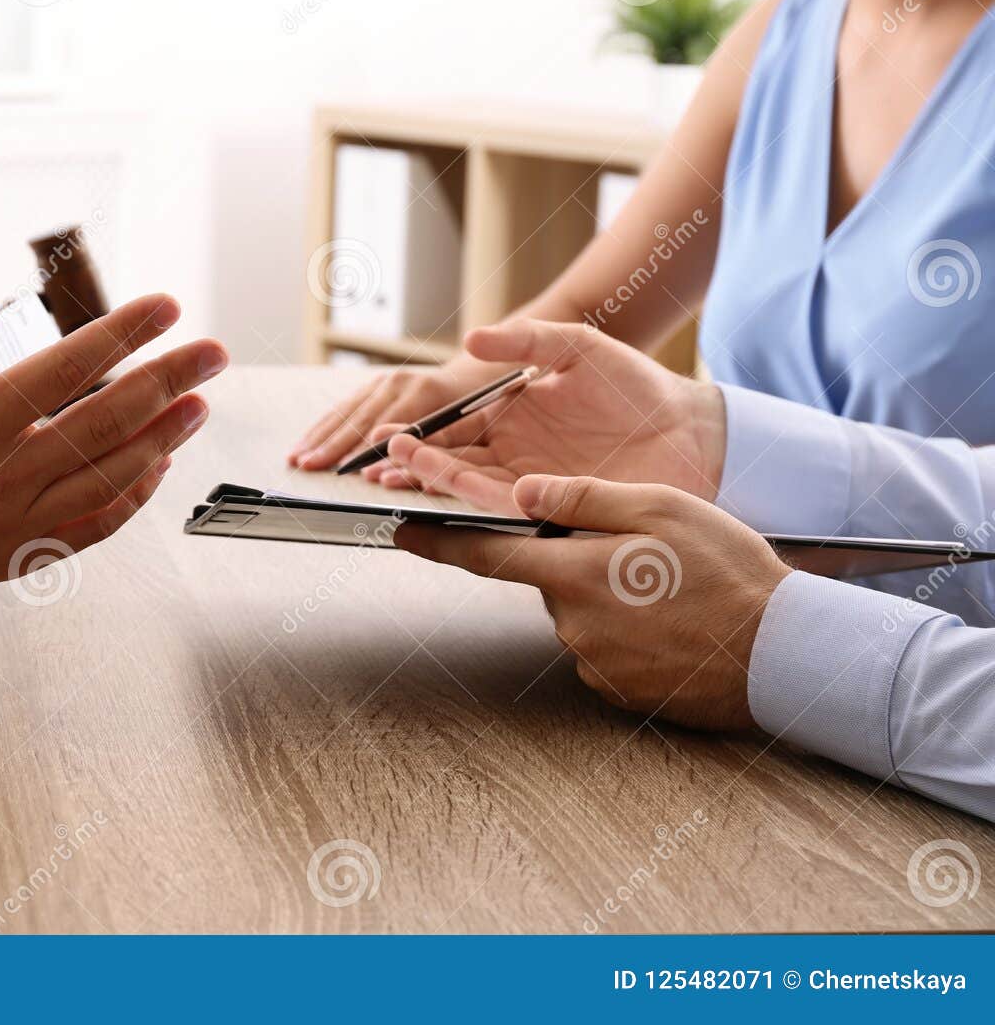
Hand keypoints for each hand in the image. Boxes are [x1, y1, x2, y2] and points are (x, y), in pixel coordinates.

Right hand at [0, 294, 226, 627]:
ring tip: (200, 405)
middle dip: (172, 379)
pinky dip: (133, 499)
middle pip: (110, 417)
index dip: (126, 333)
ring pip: (112, 475)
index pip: (70, 365)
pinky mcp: (18, 554)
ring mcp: (17, 518)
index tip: (168, 307)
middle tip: (215, 352)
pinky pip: (93, 527)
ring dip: (164, 438)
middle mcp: (6, 471)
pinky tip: (156, 471)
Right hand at [288, 358, 497, 473]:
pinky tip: (307, 442)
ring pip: (345, 412)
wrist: (475, 374)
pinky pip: (344, 408)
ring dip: (319, 437)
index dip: (364, 449)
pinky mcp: (374, 385)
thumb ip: (433, 444)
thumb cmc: (474, 407)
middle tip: (308, 466)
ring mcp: (384, 382)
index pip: (386, 425)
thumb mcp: (466, 425)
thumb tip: (393, 472)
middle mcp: (399, 383)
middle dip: (330, 444)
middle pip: (359, 418)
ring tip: (297, 458)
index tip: (344, 469)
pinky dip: (323, 427)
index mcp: (424, 391)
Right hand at [380, 320, 724, 510]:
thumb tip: (471, 337)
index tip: (386, 435)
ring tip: (399, 474)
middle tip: (377, 460)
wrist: (691, 430)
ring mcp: (529, 484)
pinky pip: (505, 510)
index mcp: (507, 415)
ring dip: (431, 483)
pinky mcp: (554, 510)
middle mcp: (510, 453)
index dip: (417, 432)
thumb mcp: (579, 347)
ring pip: (466, 487)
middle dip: (410, 462)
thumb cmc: (636, 384)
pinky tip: (449, 496)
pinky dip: (472, 506)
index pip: (450, 426)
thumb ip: (527, 340)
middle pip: (448, 460)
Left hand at [397, 474, 790, 729]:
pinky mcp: (616, 690)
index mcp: (574, 573)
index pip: (485, 555)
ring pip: (578, 612)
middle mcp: (571, 623)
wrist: (784, 656)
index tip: (399, 528)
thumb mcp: (660, 511)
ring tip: (670, 589)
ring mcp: (592, 662)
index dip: (437, 540)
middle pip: (546, 579)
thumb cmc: (729, 575)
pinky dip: (626, 630)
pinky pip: (603, 647)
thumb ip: (583, 500)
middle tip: (642, 553)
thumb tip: (520, 493)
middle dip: (575, 560)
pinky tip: (672, 623)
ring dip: (607, 595)